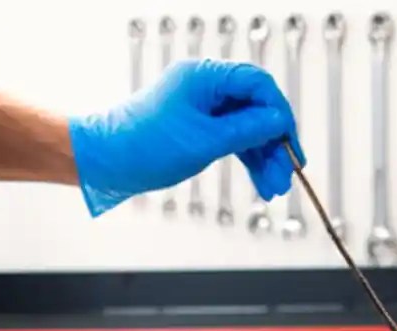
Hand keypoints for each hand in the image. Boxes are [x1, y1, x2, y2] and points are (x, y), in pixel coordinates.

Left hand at [67, 58, 306, 215]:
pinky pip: (235, 138)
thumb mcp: (206, 141)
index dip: (279, 113)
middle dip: (274, 143)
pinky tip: (261, 181)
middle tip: (286, 172)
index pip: (258, 84)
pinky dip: (248, 159)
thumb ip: (247, 129)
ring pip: (248, 128)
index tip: (289, 142)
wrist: (107, 161)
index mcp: (205, 76)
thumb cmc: (145, 146)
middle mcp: (207, 86)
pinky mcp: (200, 125)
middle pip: (257, 109)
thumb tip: (279, 121)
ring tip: (274, 187)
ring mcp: (204, 106)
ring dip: (264, 157)